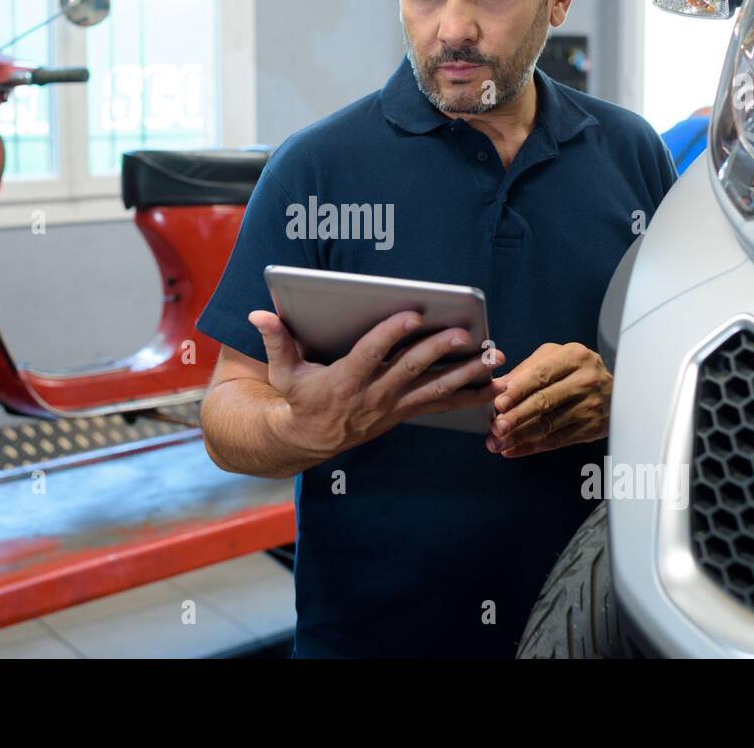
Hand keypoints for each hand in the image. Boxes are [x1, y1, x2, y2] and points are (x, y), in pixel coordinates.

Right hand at [249, 309, 504, 463]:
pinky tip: (494, 388)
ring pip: (434, 389)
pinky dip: (470, 397)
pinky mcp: (404, 412)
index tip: (412, 313)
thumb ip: (276, 341)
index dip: (390, 333)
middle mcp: (373, 396)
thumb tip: (259, 315)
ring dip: (467, 375)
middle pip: (411, 369)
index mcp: (344, 381)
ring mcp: (392, 407)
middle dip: (439, 351)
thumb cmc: (297, 398)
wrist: (307, 440)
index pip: (370, 354)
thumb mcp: (283, 372)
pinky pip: (441, 405)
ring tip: (493, 359)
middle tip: (465, 334)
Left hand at [486, 342, 610, 457]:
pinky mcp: (592, 428)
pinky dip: (532, 447)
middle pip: (544, 401)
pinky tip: (513, 449)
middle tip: (495, 427)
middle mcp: (585, 381)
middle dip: (516, 417)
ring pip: (549, 424)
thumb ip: (525, 370)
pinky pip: (557, 441)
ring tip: (497, 442)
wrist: (615, 388)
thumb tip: (496, 386)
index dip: (517, 390)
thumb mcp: (554, 358)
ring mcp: (591, 406)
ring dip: (519, 436)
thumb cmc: (575, 370)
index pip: (540, 375)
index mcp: (574, 357)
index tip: (498, 403)